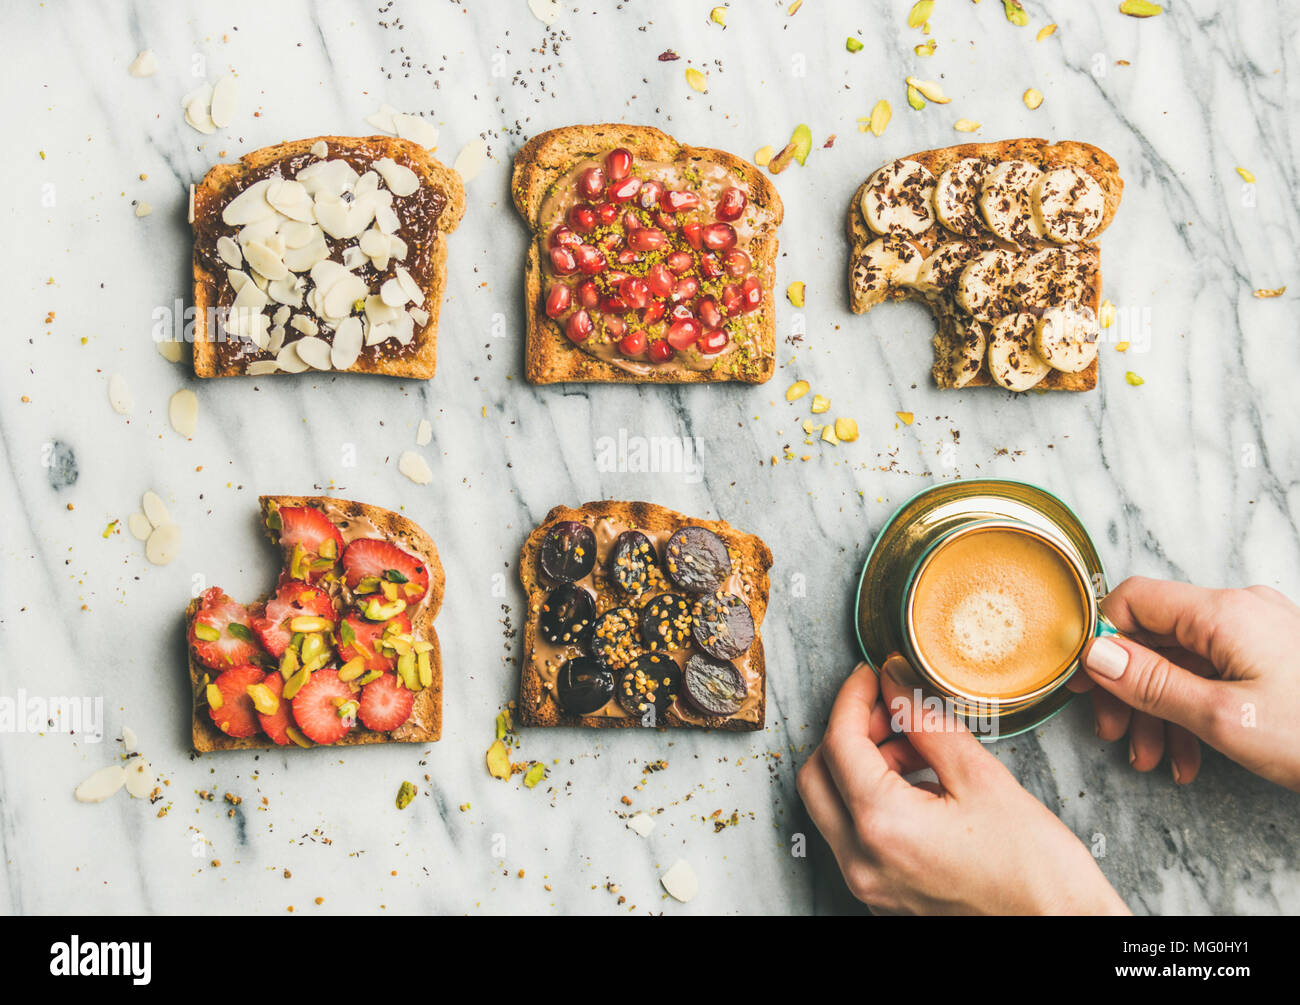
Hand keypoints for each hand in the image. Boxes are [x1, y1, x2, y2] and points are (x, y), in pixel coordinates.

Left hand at [797, 659, 1127, 914]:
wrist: (1063, 933)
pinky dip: (873, 799)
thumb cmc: (1036, 870)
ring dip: (863, 765)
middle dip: (849, 732)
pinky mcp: (884, 895)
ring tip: (919, 749)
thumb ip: (927, 722)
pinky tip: (921, 784)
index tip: (873, 675)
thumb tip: (896, 682)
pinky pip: (856, 835)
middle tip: (892, 709)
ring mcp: (869, 884)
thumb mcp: (982, 778)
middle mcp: (862, 862)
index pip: (839, 743)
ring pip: (834, 805)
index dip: (853, 698)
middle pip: (818, 775)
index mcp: (882, 827)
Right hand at [1071, 577, 1299, 790]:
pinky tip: (1191, 757)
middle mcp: (1239, 611)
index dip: (1100, 639)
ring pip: (1182, 663)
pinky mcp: (1272, 658)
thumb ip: (1151, 682)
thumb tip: (1095, 653)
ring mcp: (1258, 633)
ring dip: (1159, 712)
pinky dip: (1192, 712)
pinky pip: (1212, 674)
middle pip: (1155, 637)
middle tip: (1114, 733)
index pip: (1134, 600)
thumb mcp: (1222, 717)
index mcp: (1224, 612)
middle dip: (1129, 690)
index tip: (1083, 683)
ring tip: (1157, 760)